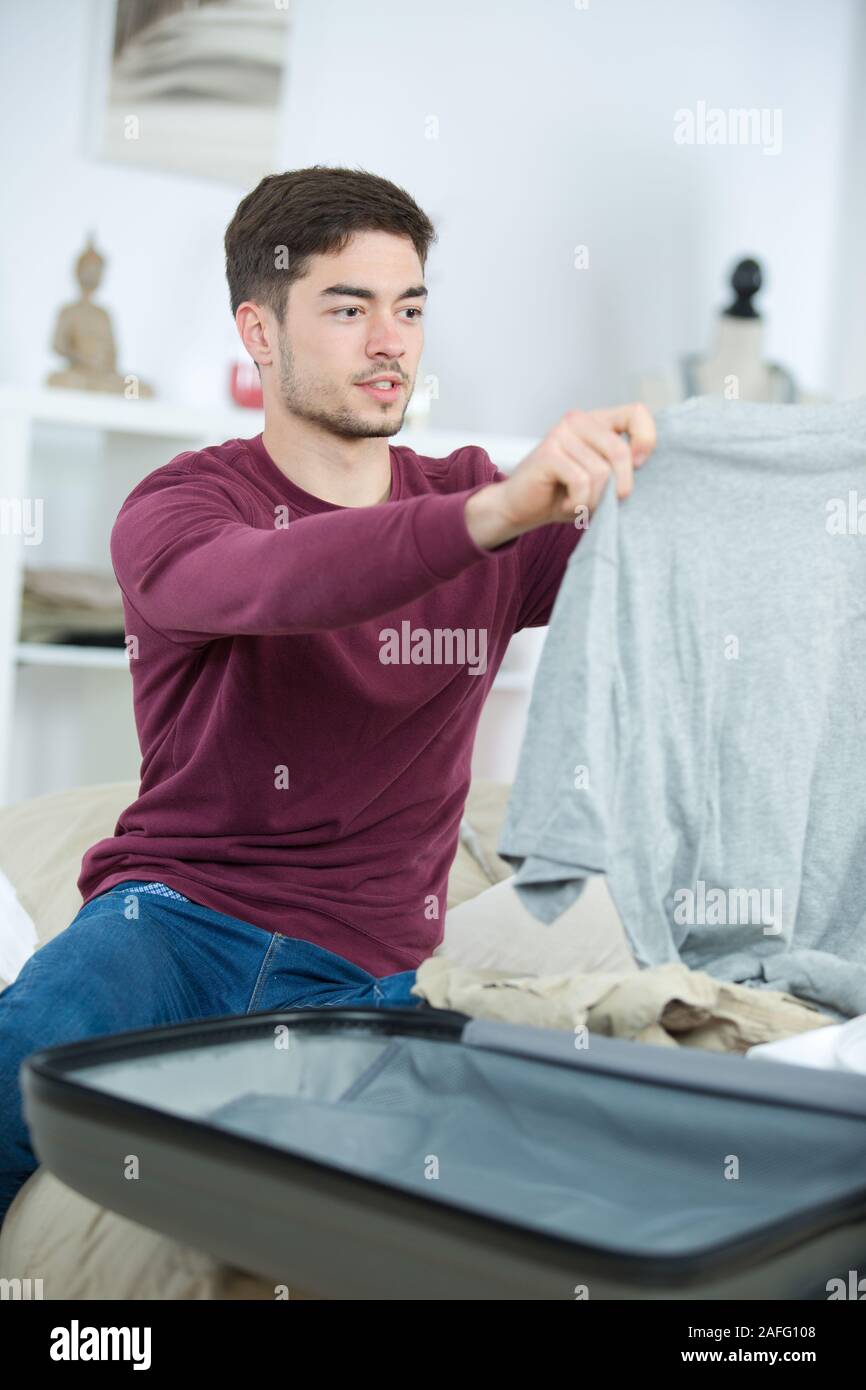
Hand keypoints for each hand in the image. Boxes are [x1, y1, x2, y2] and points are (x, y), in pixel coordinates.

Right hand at [465, 402, 655, 548]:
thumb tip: (643, 465)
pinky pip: (581, 481)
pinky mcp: (549, 452)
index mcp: (597, 422)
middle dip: (620, 486)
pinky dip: (578, 503)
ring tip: (578, 504)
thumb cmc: (563, 495)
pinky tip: (565, 505)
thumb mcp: (601, 479)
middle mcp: (579, 420)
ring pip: (601, 472)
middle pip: (621, 451)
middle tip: (607, 505)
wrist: (519, 508)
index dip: (646, 440)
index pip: (637, 413)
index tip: (639, 465)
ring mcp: (562, 433)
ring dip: (593, 500)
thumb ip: (621, 467)